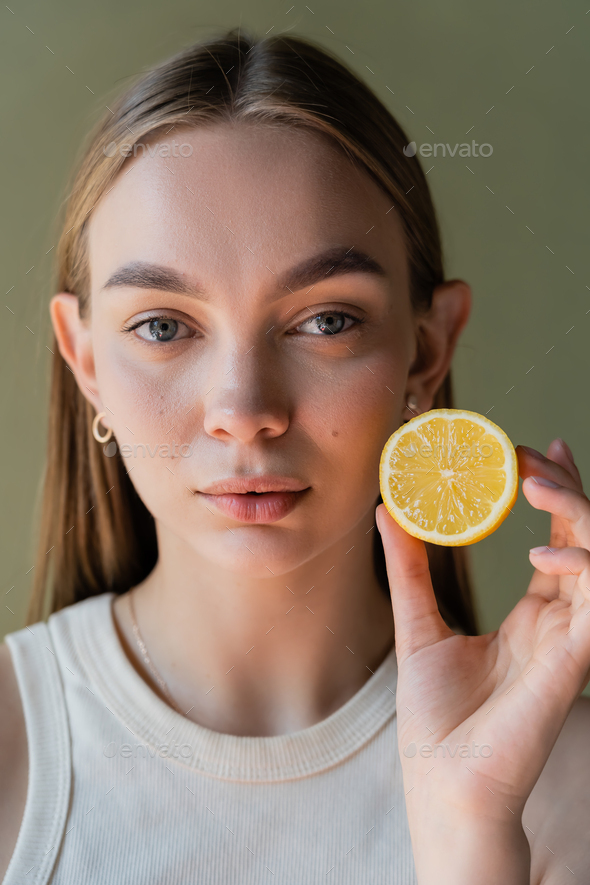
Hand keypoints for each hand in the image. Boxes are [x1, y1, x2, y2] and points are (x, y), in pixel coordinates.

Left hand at [375, 437, 589, 884]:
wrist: (444, 782)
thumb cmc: (438, 719)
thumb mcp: (418, 624)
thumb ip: (411, 569)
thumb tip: (388, 511)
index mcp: (534, 617)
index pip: (560, 541)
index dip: (556, 494)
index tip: (531, 451)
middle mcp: (561, 622)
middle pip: (585, 538)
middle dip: (567, 489)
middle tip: (535, 453)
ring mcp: (573, 640)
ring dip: (579, 512)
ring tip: (537, 483)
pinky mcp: (576, 662)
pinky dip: (581, 566)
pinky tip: (541, 551)